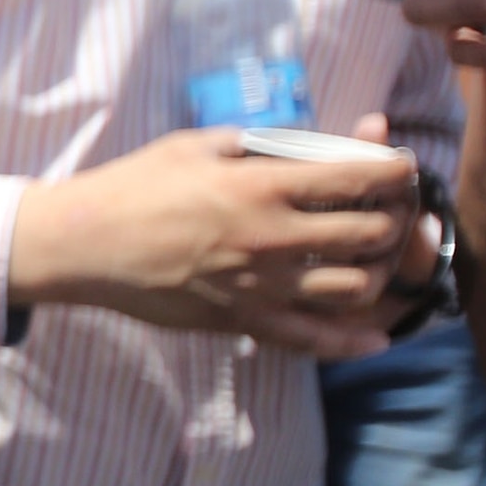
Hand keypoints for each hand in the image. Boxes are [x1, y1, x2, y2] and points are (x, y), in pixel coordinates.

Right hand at [9, 126, 415, 357]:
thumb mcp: (193, 146)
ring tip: (370, 258)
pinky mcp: (242, 320)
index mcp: (260, 186)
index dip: (393, 169)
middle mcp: (271, 237)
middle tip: (390, 209)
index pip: (355, 177)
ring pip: (356, 287)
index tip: (402, 166)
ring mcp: (260, 285)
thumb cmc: (132, 187)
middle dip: (395, 218)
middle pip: (371, 234)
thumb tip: (306, 144)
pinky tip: (375, 338)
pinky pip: (312, 340)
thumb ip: (256, 144)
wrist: (83, 244)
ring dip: (377, 270)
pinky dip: (351, 341)